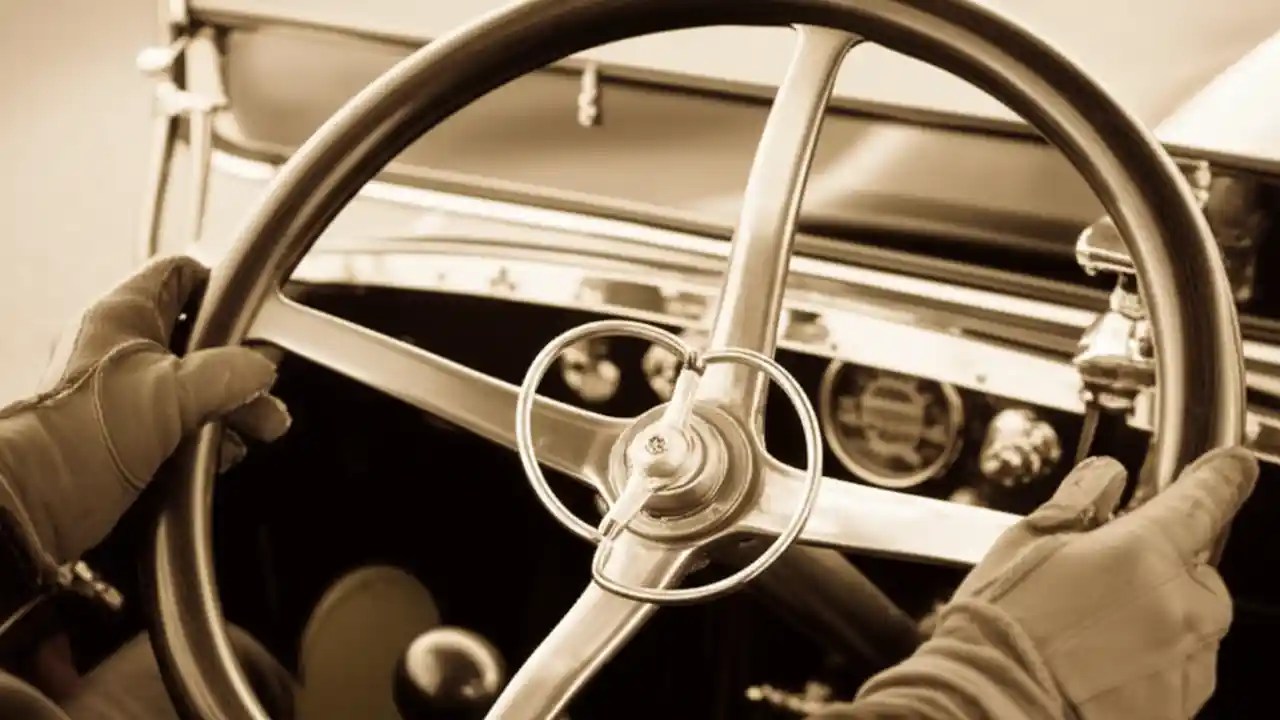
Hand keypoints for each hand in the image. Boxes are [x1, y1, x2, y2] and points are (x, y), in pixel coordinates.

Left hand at [0, 256, 289, 563]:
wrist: (38, 502)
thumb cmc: (82, 435)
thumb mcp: (174, 392)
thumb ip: (230, 373)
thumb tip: (262, 367)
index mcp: (122, 316)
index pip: (180, 275)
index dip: (221, 289)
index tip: (254, 317)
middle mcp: (118, 348)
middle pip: (196, 338)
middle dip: (239, 367)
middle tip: (264, 389)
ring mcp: (120, 392)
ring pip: (192, 386)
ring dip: (230, 407)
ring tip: (257, 428)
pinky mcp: (122, 434)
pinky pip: (177, 425)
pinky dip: (205, 437)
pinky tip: (223, 453)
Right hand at [949, 447, 1256, 716]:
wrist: (990, 709)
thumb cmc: (999, 631)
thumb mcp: (1023, 547)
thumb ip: (1076, 504)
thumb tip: (1106, 476)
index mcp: (1140, 555)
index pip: (1199, 504)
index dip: (1221, 480)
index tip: (1236, 467)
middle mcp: (1178, 610)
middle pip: (1198, 579)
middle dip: (1163, 579)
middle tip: (1101, 592)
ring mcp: (1184, 668)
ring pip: (1191, 634)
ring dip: (1157, 630)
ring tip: (1088, 643)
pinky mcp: (1178, 712)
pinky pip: (1178, 680)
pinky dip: (1149, 673)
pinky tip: (1097, 675)